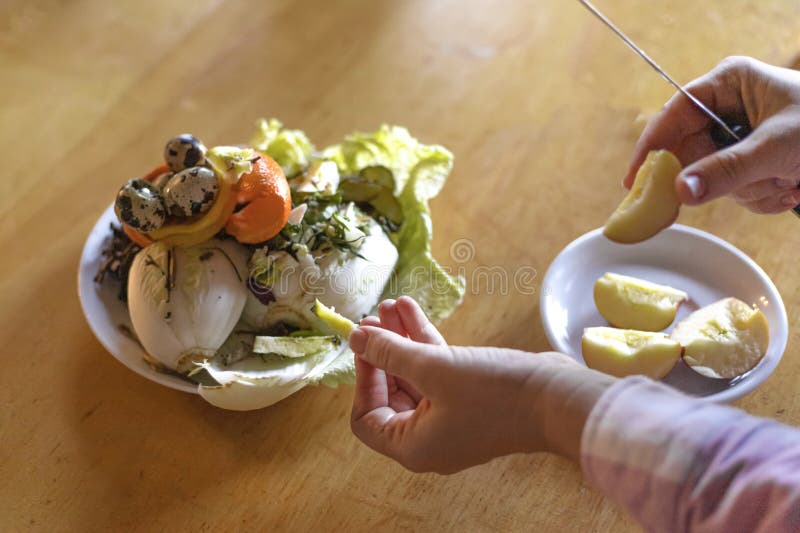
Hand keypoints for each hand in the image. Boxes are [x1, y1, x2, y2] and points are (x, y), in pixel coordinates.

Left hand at [349, 296, 614, 473]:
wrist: (559, 396)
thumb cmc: (494, 392)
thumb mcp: (433, 368)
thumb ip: (389, 353)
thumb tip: (355, 337)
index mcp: (412, 446)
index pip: (366, 417)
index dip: (361, 377)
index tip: (364, 341)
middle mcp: (428, 437)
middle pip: (389, 393)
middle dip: (381, 351)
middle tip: (373, 317)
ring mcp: (450, 417)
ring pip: (414, 376)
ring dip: (401, 340)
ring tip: (392, 304)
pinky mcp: (469, 397)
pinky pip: (437, 371)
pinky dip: (424, 343)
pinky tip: (412, 309)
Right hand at [625, 56, 799, 213]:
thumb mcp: (776, 147)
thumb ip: (726, 171)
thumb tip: (678, 193)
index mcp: (729, 83)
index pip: (674, 113)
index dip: (651, 146)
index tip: (634, 180)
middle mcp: (728, 107)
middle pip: (692, 152)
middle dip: (721, 177)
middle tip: (745, 187)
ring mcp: (739, 136)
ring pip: (715, 177)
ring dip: (751, 189)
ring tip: (788, 180)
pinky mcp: (751, 160)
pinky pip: (735, 189)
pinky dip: (763, 195)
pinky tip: (792, 185)